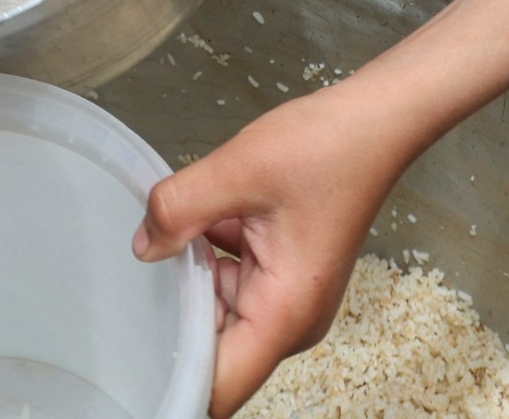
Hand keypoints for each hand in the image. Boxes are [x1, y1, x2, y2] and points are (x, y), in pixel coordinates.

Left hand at [134, 83, 402, 417]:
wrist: (375, 122)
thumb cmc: (326, 148)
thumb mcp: (237, 170)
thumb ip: (178, 210)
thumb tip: (143, 247)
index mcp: (283, 314)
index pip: (218, 386)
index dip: (174, 378)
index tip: (132, 358)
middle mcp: (289, 320)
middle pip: (213, 346)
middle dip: (174, 313)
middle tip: (142, 267)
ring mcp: (288, 298)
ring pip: (218, 307)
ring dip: (192, 273)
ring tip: (177, 225)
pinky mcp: (285, 274)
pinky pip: (233, 279)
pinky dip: (211, 253)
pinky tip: (202, 213)